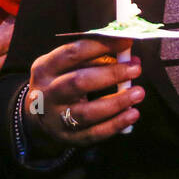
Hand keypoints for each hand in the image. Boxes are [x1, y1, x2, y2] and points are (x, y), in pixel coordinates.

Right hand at [25, 38, 141, 149]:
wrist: (39, 115)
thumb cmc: (62, 81)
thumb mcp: (69, 66)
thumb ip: (97, 58)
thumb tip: (131, 58)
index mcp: (45, 68)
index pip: (73, 53)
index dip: (101, 45)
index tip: (126, 41)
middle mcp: (47, 93)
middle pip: (79, 82)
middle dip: (111, 74)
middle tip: (136, 69)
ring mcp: (56, 118)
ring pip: (87, 112)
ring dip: (117, 102)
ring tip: (138, 93)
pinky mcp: (68, 137)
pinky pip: (94, 133)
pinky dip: (116, 124)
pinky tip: (132, 115)